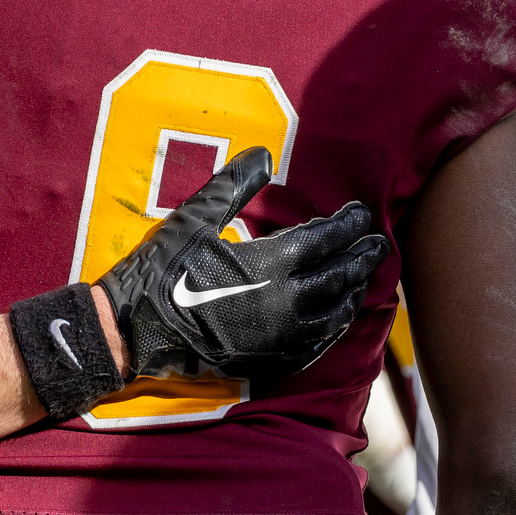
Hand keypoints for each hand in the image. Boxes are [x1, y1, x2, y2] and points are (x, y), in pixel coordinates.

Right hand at [96, 147, 387, 382]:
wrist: (135, 331)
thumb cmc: (162, 270)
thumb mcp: (194, 218)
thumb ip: (234, 186)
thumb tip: (264, 154)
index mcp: (271, 264)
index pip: (326, 239)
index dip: (347, 224)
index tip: (361, 213)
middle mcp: (286, 302)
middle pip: (340, 277)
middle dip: (362, 258)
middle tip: (379, 245)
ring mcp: (281, 337)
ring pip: (334, 314)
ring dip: (352, 293)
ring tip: (362, 280)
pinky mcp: (270, 360)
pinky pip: (315, 345)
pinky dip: (332, 328)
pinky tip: (335, 321)